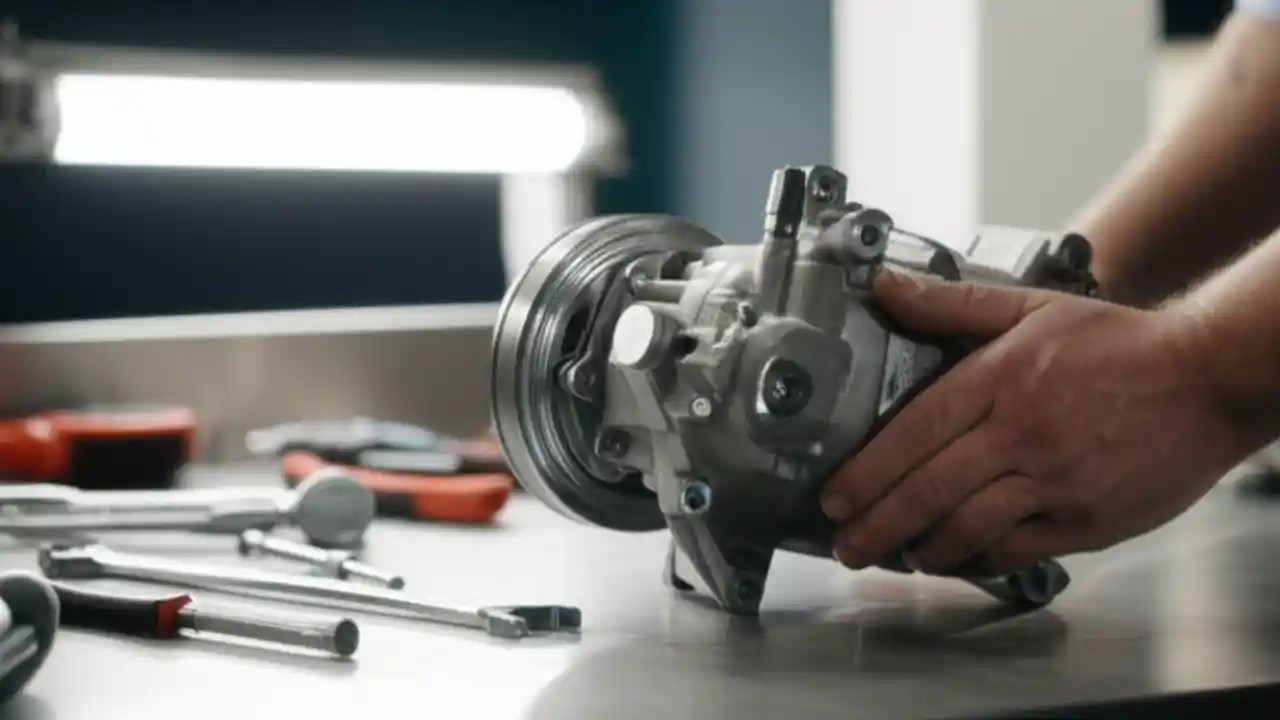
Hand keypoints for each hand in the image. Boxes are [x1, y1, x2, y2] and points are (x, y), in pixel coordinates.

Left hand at [820, 269, 1262, 576]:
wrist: (1208, 377)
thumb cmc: (1117, 343)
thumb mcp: (1031, 307)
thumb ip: (949, 302)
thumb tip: (884, 286)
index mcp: (1001, 378)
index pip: (914, 432)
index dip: (866, 472)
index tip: (835, 498)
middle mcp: (1022, 432)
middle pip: (929, 488)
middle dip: (876, 525)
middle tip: (847, 546)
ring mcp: (1056, 480)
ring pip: (969, 526)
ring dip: (923, 548)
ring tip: (897, 555)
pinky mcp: (1086, 519)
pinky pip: (1017, 549)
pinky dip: (978, 558)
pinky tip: (957, 559)